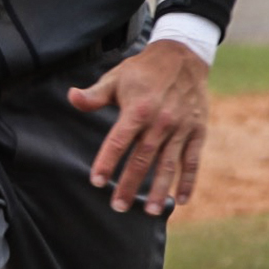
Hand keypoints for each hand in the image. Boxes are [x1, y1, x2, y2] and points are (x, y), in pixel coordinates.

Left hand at [68, 39, 210, 214]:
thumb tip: (71, 97)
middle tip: (118, 206)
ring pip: (169, 165)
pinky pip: (193, 160)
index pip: (118, 141)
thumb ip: (94, 95)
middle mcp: (161, 121)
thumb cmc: (143, 70)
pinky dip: (188, 181)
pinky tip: (181, 200)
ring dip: (160, 190)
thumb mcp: (116, 78)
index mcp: (137, 109)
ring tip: (150, 211)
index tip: (96, 181)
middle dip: (130, 184)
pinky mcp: (198, 131)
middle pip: (143, 159)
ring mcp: (181, 128)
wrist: (182, 57)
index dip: (106, 162)